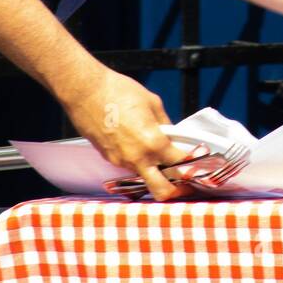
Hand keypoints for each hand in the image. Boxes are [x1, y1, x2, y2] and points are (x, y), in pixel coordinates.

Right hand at [59, 67, 189, 201]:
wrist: (85, 91)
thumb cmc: (118, 91)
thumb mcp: (152, 103)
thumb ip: (165, 124)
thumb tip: (172, 134)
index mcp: (154, 142)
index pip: (182, 163)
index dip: (194, 163)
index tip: (198, 161)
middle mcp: (138, 158)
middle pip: (162, 191)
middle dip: (177, 190)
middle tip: (184, 182)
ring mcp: (121, 161)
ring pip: (144, 177)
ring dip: (154, 172)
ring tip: (158, 156)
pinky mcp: (108, 158)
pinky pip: (128, 166)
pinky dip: (137, 160)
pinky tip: (135, 143)